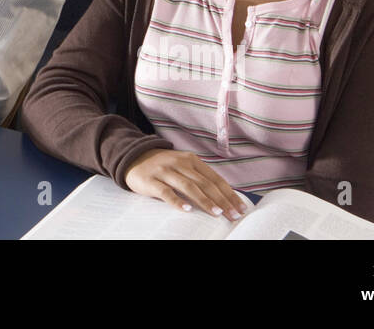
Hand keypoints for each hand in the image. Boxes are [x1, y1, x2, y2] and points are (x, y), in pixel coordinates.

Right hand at [124, 149, 246, 219]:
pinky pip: (165, 192)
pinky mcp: (150, 180)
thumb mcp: (183, 166)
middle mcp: (179, 163)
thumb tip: (224, 197)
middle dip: (221, 200)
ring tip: (217, 213)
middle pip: (204, 183)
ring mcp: (164, 171)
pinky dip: (177, 201)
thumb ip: (199, 178)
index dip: (229, 194)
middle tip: (233, 215)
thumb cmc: (164, 167)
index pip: (214, 178)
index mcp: (191, 160)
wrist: (133, 157)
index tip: (240, 208)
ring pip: (188, 187)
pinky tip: (187, 210)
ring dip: (204, 201)